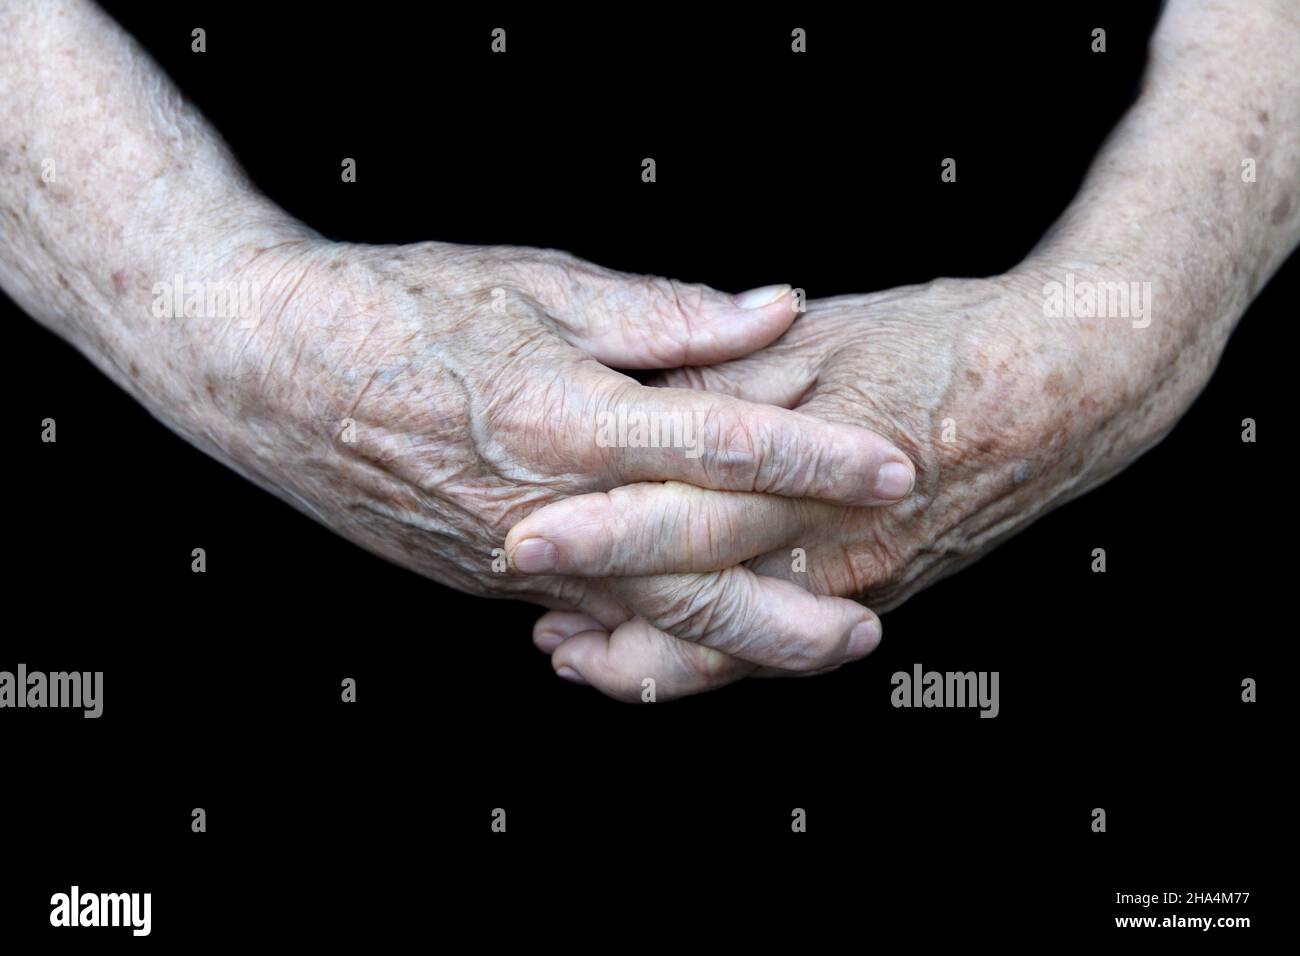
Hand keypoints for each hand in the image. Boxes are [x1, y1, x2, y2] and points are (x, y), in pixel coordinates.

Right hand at [212, 237, 915, 630]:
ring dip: (736, 643)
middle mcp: (547, 507)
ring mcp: (511, 558)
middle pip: (692, 581)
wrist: (265, 369)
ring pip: (644, 621)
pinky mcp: (483, 578)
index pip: (722, 444)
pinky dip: (653, 638)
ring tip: (810, 647)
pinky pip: (587, 617)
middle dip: (791, 614)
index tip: (896, 464)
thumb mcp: (533, 285)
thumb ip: (663, 314)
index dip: (819, 456)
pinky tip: (702, 641)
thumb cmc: (396, 309)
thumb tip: (774, 311)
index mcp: (567, 417)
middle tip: (870, 627)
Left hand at [509, 269, 1121, 697]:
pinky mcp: (877, 593)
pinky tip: (670, 640)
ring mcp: (856, 585)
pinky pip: (780, 646)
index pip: (684, 518)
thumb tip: (643, 398)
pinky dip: (714, 657)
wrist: (1067, 388)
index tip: (523, 545)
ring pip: (737, 653)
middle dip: (610, 633)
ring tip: (575, 652)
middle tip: (537, 631)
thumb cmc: (945, 347)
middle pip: (701, 615)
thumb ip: (731, 378)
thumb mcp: (826, 340)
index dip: (600, 537)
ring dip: (651, 659)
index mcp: (808, 474)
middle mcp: (829, 550)